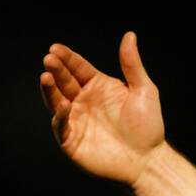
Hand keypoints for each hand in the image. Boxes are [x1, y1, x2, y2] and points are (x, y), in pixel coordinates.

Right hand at [39, 31, 165, 187]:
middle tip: (49, 59)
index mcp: (97, 86)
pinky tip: (64, 106)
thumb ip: (132, 64)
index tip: (56, 48)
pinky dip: (59, 116)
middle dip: (56, 69)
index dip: (67, 58)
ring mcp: (76, 120)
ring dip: (50, 89)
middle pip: (64, 81)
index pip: (77, 67)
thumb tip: (129, 35)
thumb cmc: (148, 127)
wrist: (149, 160)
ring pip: (56, 101)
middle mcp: (83, 101)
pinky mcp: (71, 140)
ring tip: (46, 76)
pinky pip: (60, 126)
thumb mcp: (144, 91)